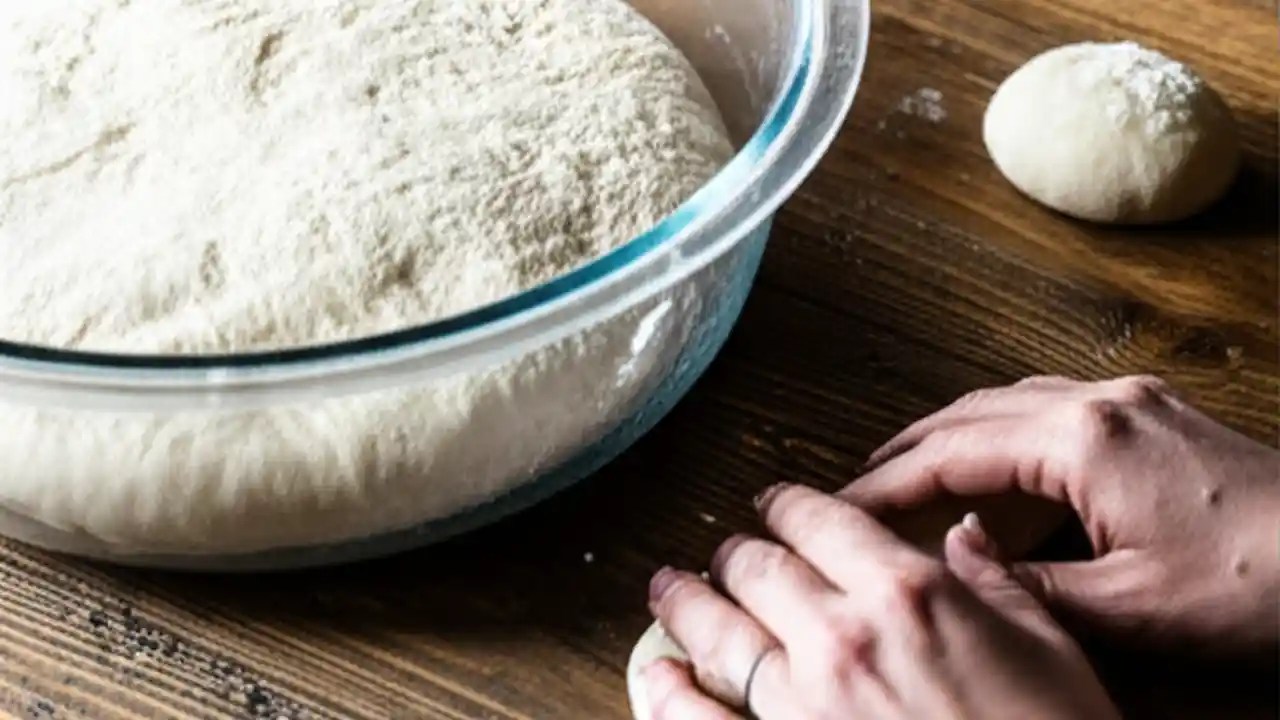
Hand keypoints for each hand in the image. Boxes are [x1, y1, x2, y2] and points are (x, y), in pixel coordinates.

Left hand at [643, 484, 1118, 719]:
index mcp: (908, 592)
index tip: (774, 503)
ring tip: (667, 590)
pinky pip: (701, 719)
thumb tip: (965, 536)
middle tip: (727, 552)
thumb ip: (995, 583)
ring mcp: (803, 704)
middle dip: (736, 552)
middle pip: (756, 567)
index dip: (786, 503)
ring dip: (685, 604)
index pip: (819, 518)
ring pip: (717, 631)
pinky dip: (670, 694)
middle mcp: (844, 638)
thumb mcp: (1049, 648)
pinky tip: (657, 676)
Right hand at [842, 375, 1279, 654]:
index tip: (841, 507)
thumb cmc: (1261, 586)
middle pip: (970, 413)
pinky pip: (1050, 405)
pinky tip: (995, 462)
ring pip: (1008, 401)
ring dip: (952, 433)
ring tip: (909, 470)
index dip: (888, 485)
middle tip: (858, 484)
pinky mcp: (1156, 414)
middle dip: (907, 448)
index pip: (952, 455)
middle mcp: (1102, 402)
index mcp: (1085, 442)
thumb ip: (1025, 586)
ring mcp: (1133, 400)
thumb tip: (956, 564)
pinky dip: (1001, 430)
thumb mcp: (1128, 610)